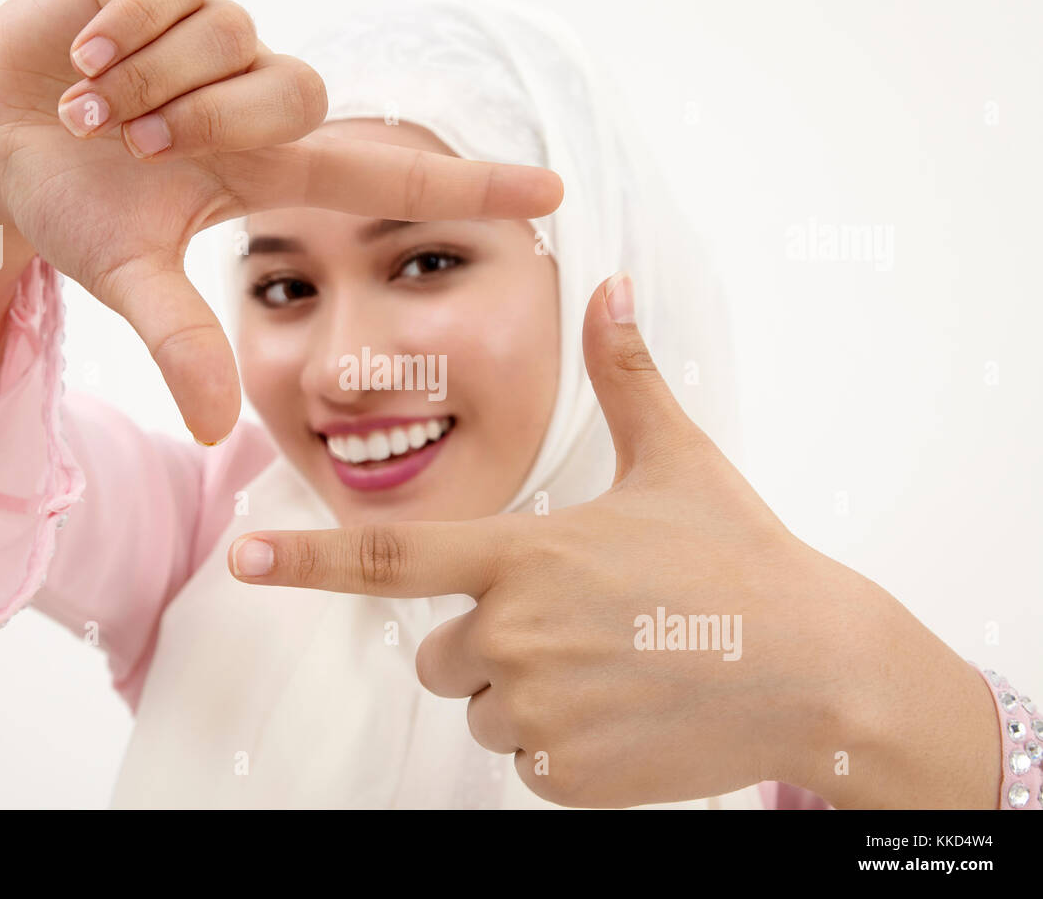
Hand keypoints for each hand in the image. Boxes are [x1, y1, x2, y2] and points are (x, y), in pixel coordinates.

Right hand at [0, 0, 561, 441]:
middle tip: (134, 148)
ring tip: (92, 111)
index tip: (552, 195)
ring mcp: (214, 37)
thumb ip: (180, 342)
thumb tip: (219, 431)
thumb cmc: (75, 206)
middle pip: (297, 91)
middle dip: (205, 123)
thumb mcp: (128, 276)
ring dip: (151, 85)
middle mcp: (257, 98)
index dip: (471, 187)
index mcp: (268, 170)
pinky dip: (122, 32)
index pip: (391, 177)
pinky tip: (83, 60)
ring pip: (233, 38)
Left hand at [227, 273, 1001, 808]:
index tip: (244, 555)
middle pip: (438, 653)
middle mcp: (514, 634)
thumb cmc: (741, 559)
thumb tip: (612, 286)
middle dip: (486, 641)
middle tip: (579, 627)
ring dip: (526, 695)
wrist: (818, 670)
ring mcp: (539, 711)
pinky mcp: (567, 775)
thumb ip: (625, 377)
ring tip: (613, 667)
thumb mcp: (676, 460)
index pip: (391, 557)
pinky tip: (625, 714)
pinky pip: (523, 764)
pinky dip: (561, 747)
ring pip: (481, 708)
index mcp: (523, 554)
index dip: (309, 556)